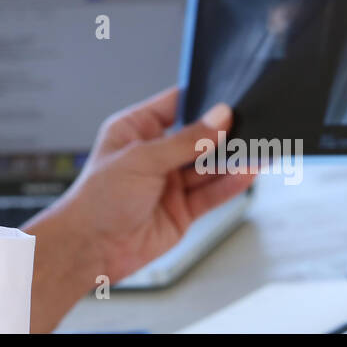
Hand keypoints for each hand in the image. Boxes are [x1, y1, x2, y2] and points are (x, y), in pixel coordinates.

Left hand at [39, 87, 256, 287]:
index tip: (228, 97)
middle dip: (222, 133)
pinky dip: (230, 184)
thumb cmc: (97, 199)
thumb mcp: (141, 159)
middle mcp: (154, 154)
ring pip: (208, 167)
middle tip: (251, 124)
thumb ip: (184, 141)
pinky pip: (211, 193)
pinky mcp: (182, 210)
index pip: (174, 105)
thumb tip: (218, 117)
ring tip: (257, 149)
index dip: (200, 101)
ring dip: (231, 160)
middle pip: (197, 137)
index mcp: (135, 129)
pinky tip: (246, 174)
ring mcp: (169, 182)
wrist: (90, 249)